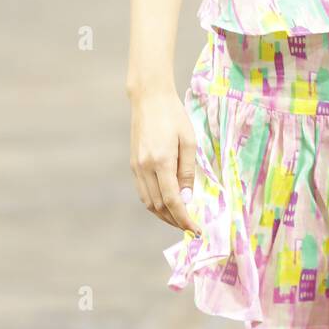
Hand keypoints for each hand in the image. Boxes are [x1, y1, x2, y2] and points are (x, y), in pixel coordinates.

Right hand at [129, 87, 200, 234]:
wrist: (149, 98)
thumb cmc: (174, 116)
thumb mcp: (189, 141)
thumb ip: (187, 172)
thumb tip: (186, 199)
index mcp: (161, 161)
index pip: (173, 201)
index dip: (184, 218)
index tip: (195, 230)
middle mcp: (145, 168)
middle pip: (159, 206)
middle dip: (175, 221)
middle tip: (190, 227)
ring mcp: (136, 167)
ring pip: (148, 202)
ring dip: (164, 215)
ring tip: (180, 219)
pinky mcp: (133, 164)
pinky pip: (143, 192)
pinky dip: (155, 203)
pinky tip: (167, 204)